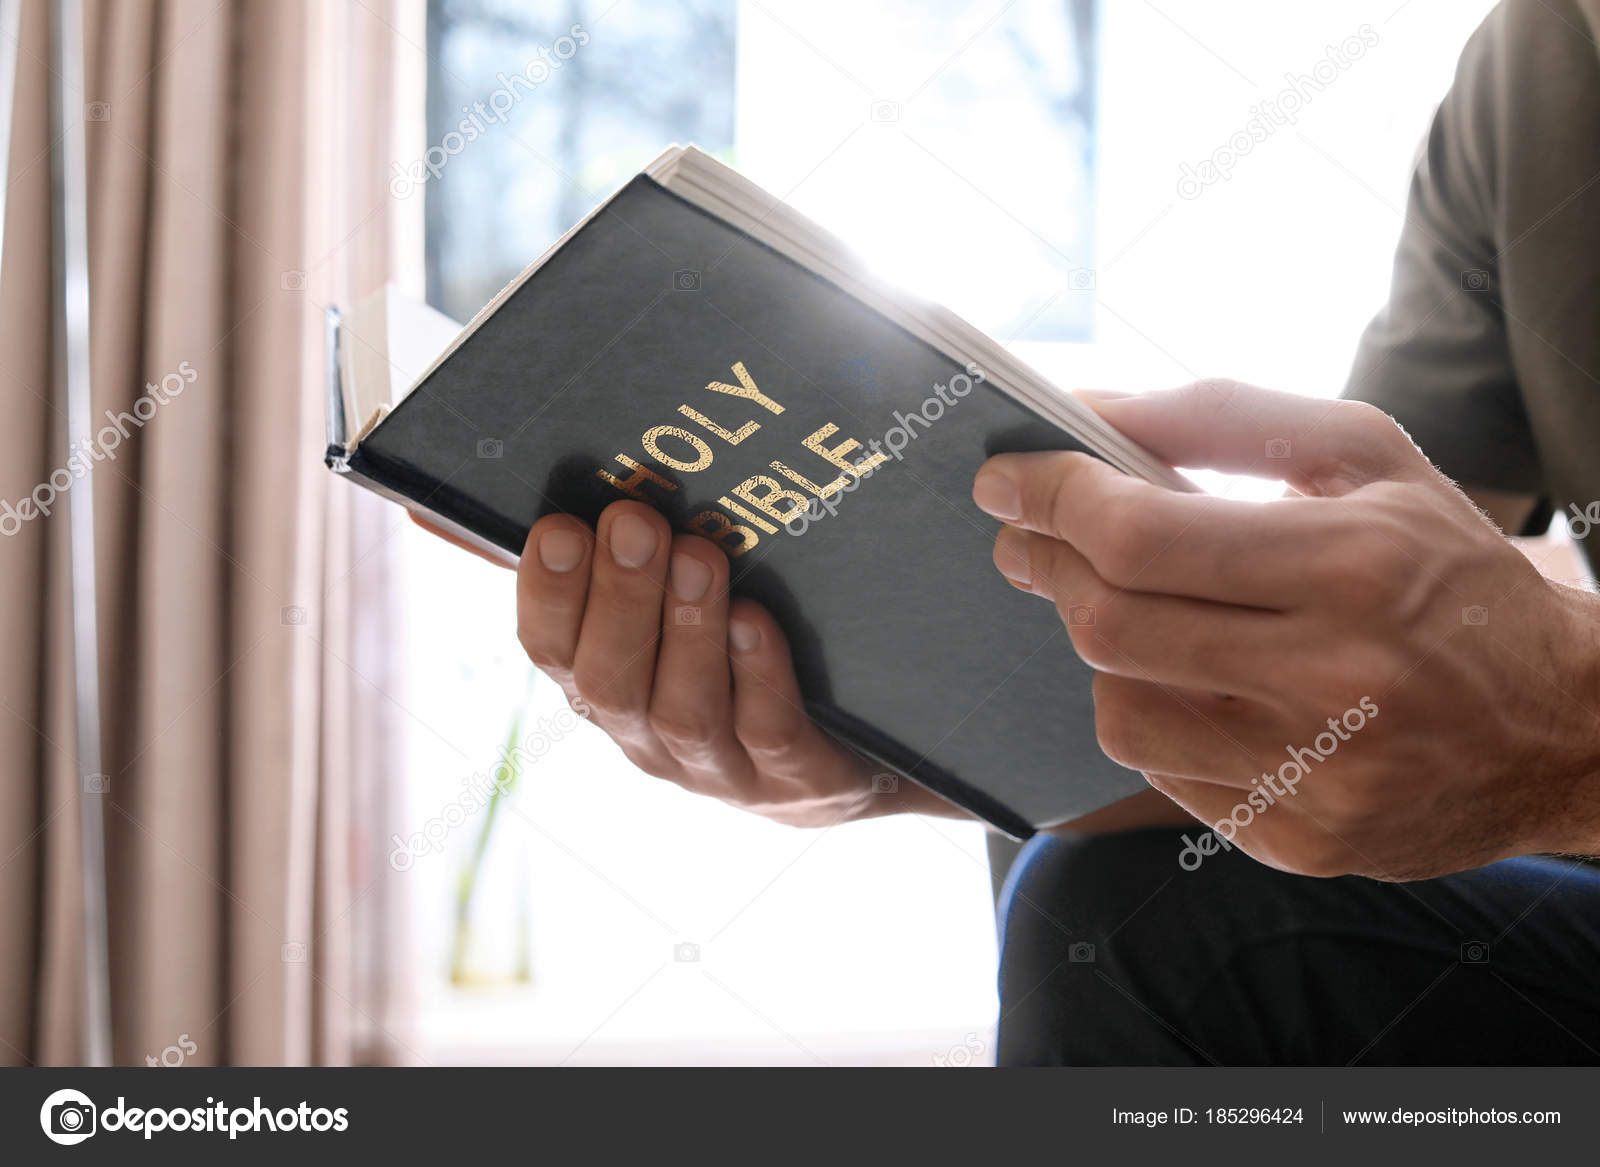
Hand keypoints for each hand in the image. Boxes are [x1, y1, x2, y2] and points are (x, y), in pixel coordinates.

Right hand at [501, 500, 958, 826]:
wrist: (862, 760)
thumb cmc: (746, 664)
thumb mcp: (668, 617)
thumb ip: (603, 563)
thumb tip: (459, 503)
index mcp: (609, 692)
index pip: (553, 652)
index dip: (548, 594)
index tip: (559, 525)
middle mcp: (652, 741)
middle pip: (609, 683)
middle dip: (618, 598)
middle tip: (634, 522)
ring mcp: (724, 771)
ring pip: (682, 712)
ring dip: (684, 629)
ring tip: (700, 556)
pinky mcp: (798, 782)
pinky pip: (768, 734)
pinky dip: (758, 678)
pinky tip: (757, 624)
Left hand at [973, 380, 1599, 879]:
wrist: (1563, 726)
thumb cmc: (1450, 573)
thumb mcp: (1370, 460)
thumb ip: (1228, 419)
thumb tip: (1094, 412)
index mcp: (1353, 568)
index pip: (1141, 537)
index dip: (1052, 499)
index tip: (1006, 478)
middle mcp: (1334, 682)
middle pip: (1110, 627)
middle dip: (1047, 566)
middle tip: (1028, 536)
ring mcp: (1315, 777)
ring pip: (1119, 710)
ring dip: (1100, 650)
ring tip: (1128, 612)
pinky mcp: (1301, 841)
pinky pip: (1164, 774)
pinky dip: (1155, 716)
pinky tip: (1190, 681)